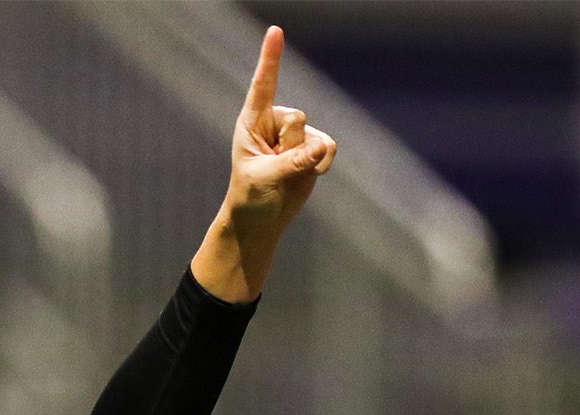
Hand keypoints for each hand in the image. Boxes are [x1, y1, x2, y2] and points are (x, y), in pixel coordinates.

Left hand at [225, 26, 335, 233]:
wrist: (262, 219)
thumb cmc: (251, 197)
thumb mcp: (265, 179)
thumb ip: (293, 162)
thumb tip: (322, 149)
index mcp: (251, 122)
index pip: (263, 85)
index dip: (271, 58)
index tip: (275, 31)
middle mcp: (275, 122)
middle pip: (297, 117)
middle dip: (291, 146)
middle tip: (274, 166)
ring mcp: (296, 134)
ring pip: (315, 136)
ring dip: (305, 160)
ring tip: (286, 174)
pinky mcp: (314, 147)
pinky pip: (329, 148)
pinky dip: (321, 165)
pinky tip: (306, 175)